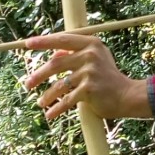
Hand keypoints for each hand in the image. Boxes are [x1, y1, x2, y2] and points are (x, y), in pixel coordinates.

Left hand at [21, 33, 151, 120]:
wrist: (127, 96)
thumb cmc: (109, 78)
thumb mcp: (96, 59)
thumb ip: (76, 54)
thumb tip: (54, 55)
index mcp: (91, 44)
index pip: (62, 40)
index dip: (44, 42)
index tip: (28, 44)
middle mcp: (90, 55)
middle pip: (56, 63)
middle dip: (39, 75)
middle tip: (27, 84)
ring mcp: (89, 72)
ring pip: (59, 84)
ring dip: (47, 96)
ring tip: (40, 103)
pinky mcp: (89, 89)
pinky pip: (67, 100)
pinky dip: (57, 109)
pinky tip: (49, 114)